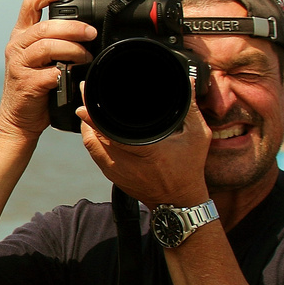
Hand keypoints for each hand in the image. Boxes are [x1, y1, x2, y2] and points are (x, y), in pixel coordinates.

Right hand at [0, 0, 97, 137]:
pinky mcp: (26, 83)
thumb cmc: (36, 88)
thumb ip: (56, 42)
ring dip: (72, 49)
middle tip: (91, 34)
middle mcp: (17, 47)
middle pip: (45, 26)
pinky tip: (72, 75)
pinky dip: (65, 72)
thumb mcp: (41, 59)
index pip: (30, 5)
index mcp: (21, 36)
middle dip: (73, 27)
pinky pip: (50, 72)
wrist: (18, 119)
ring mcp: (19, 65)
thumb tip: (88, 30)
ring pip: (47, 46)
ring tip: (86, 57)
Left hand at [79, 94, 210, 207]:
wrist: (178, 202)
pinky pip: (94, 152)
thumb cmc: (189, 169)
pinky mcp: (110, 175)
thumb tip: (188, 82)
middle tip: (87, 92)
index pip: (112, 132)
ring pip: (90, 143)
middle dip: (88, 113)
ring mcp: (115, 170)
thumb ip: (190, 108)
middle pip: (95, 135)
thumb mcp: (197, 136)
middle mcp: (126, 162)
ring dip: (87, 124)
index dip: (95, 117)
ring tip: (89, 104)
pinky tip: (94, 124)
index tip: (85, 100)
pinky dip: (92, 137)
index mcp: (147, 151)